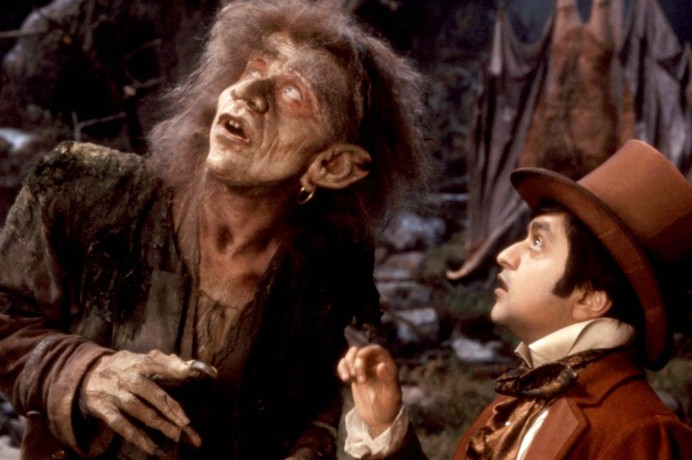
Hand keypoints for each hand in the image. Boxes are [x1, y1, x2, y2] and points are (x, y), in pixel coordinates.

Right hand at [80, 349, 216, 454]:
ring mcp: (116, 394)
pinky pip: (123, 426)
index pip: (159, 364)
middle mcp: (128, 378)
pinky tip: (154, 449)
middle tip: (189, 424)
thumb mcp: (142, 359)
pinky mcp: (104, 410)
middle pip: (154, 394)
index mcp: (140, 362)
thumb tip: (192, 368)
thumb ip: (166, 363)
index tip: (193, 372)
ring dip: (161, 425)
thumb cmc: (125, 367)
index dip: (176, 368)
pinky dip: (139, 438)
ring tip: (178, 437)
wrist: (88, 372)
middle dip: (173, 410)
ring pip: (141, 411)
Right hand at [337, 345, 401, 437]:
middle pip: (361, 352)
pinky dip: (341, 368)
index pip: (376, 350)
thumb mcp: (392, 394)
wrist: (380, 419)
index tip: (360, 358)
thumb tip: (381, 365)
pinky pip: (345, 365)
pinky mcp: (354, 376)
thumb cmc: (389, 407)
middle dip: (356, 362)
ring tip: (349, 378)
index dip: (367, 351)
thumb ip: (388, 379)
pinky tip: (344, 378)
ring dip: (347, 363)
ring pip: (351, 355)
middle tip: (359, 380)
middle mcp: (375, 365)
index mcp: (387, 366)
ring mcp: (364, 370)